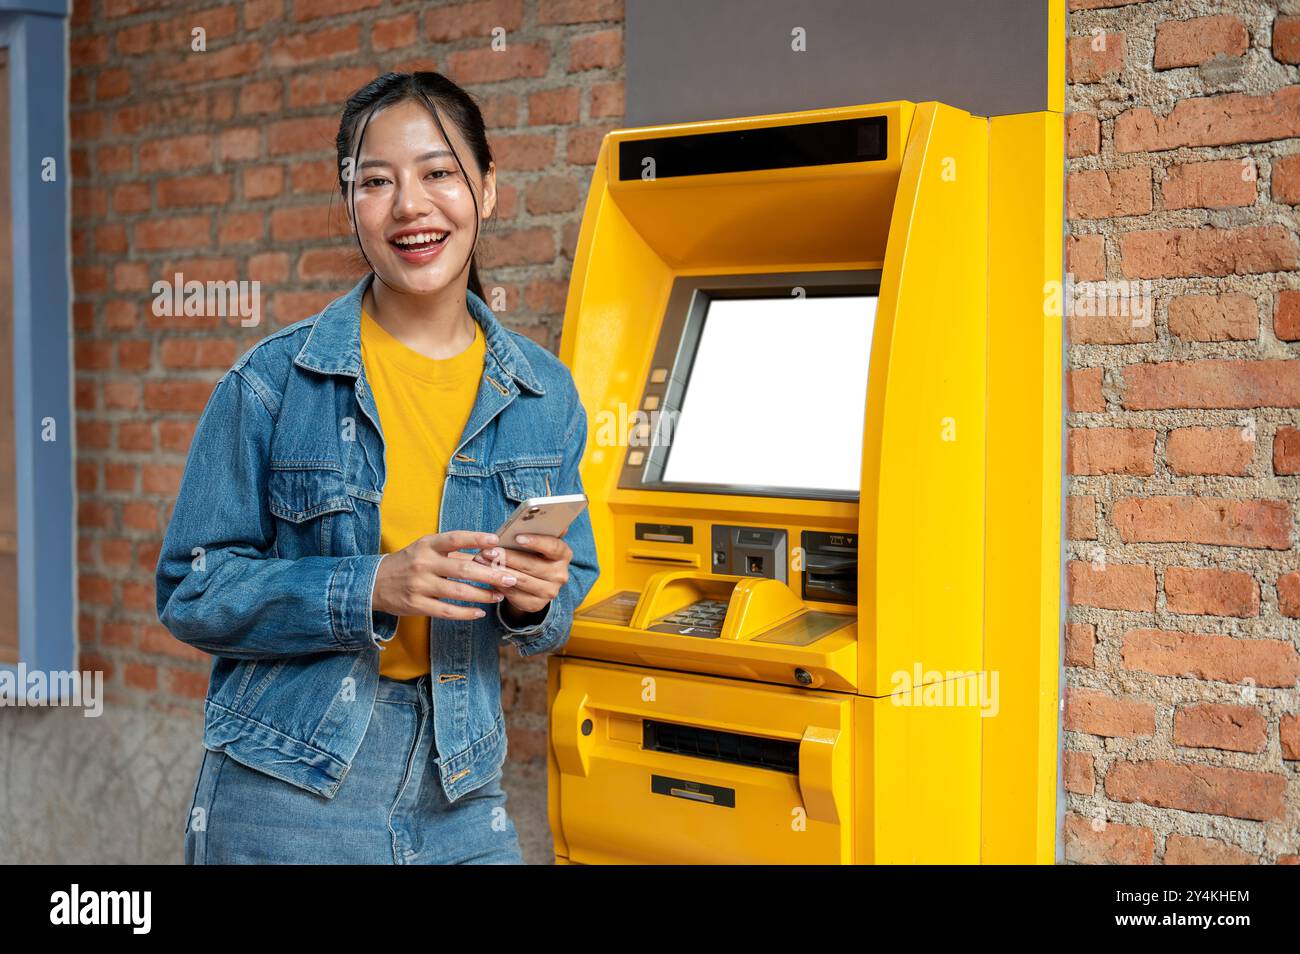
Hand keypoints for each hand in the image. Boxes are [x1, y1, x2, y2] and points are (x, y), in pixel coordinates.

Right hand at [371, 530, 518, 619]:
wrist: (374, 582)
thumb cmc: (409, 563)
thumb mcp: (426, 549)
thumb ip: (454, 552)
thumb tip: (488, 554)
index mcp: (427, 545)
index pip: (454, 539)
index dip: (476, 538)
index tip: (496, 540)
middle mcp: (423, 564)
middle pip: (463, 569)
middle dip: (491, 575)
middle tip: (511, 578)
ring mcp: (420, 585)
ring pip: (458, 592)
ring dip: (483, 595)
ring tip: (499, 596)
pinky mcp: (416, 605)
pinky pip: (447, 611)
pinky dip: (466, 613)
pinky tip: (481, 612)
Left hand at [471, 534, 571, 617]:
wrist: (535, 583)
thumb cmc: (533, 554)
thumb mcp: (537, 542)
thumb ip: (538, 530)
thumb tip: (541, 513)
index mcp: (564, 554)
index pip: (553, 546)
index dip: (536, 542)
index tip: (518, 537)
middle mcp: (561, 574)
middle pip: (532, 565)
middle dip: (508, 557)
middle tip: (488, 550)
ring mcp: (550, 592)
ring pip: (521, 581)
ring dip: (498, 571)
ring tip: (482, 561)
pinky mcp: (536, 605)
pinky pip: (514, 595)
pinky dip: (499, 585)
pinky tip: (487, 576)